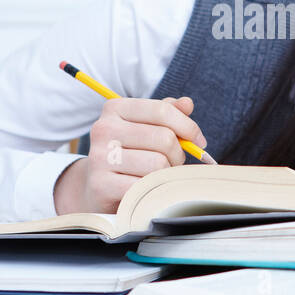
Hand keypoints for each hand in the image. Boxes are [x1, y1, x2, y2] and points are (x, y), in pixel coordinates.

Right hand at [55, 96, 206, 213]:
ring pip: (158, 163)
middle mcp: (103, 129)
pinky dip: (153, 189)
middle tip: (173, 163)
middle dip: (178, 154)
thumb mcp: (146, 129)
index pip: (162, 110)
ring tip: (158, 176)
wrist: (96, 189)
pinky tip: (147, 190)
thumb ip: (168, 114)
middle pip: (164, 138)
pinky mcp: (101, 185)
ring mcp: (100, 157)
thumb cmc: (130, 154)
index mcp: (115, 108)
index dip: (188, 126)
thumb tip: (187, 103)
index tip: (198, 141)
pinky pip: (145, 186)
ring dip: (166, 173)